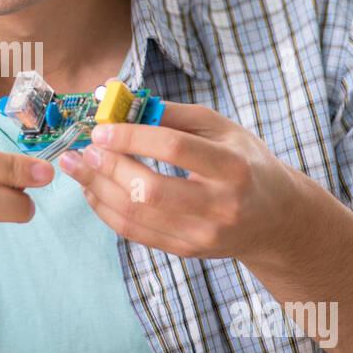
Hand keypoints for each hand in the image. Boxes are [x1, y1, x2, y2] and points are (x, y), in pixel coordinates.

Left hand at [57, 101, 299, 262]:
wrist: (275, 219)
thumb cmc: (245, 163)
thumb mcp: (222, 129)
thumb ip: (174, 114)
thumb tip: (122, 101)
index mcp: (232, 167)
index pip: (174, 149)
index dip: (132, 137)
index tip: (101, 128)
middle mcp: (220, 206)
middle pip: (149, 189)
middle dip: (107, 166)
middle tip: (83, 149)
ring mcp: (202, 234)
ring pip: (135, 215)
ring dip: (97, 188)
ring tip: (77, 167)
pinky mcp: (186, 251)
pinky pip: (135, 232)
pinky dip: (105, 209)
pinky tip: (92, 189)